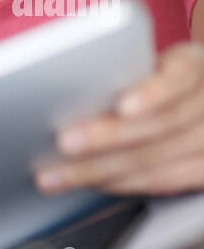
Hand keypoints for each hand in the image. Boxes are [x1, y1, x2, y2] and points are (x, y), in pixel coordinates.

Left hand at [34, 41, 203, 196]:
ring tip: (59, 174)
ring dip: (102, 170)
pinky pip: (162, 184)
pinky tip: (90, 183)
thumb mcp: (151, 64)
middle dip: (109, 137)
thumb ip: (124, 71)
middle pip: (162, 126)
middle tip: (63, 142)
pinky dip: (122, 184)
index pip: (178, 78)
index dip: (152, 94)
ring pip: (158, 163)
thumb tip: (64, 82)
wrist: (196, 99)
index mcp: (194, 66)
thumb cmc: (159, 77)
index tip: (122, 106)